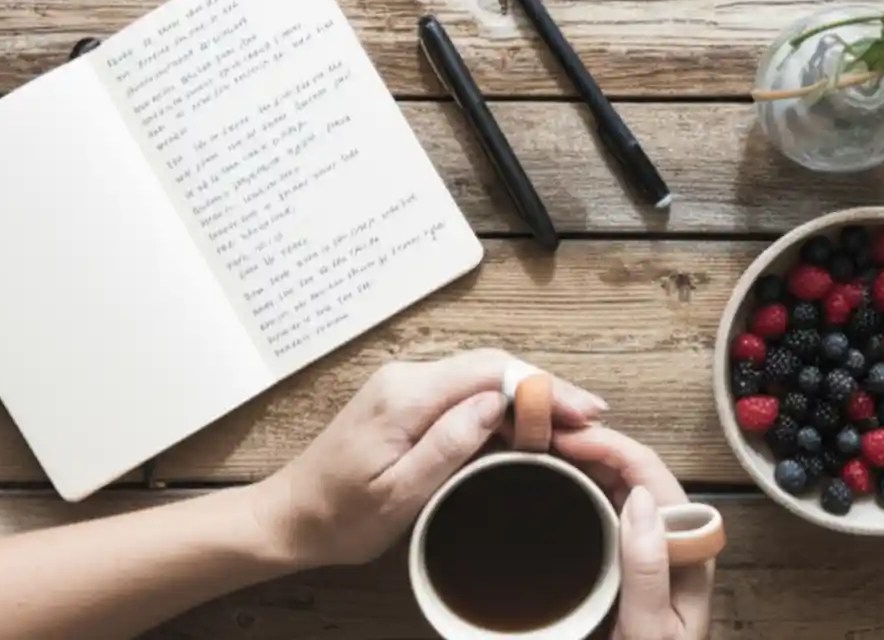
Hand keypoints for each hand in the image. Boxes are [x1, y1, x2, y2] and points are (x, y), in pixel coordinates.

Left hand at [251, 349, 606, 568]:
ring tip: (571, 424)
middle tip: (592, 418)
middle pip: (492, 367)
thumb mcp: (399, 492)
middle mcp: (407, 378)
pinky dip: (502, 406)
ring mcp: (406, 385)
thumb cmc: (340, 516)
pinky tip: (528, 427)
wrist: (291, 517)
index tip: (585, 411)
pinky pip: (464, 392)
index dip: (545, 386)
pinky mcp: (406, 400)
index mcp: (406, 396)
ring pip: (482, 378)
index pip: (491, 372)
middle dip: (546, 388)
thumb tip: (496, 403)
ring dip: (528, 397)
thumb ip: (449, 442)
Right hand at [554, 427, 713, 639]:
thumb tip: (638, 498)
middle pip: (631, 470)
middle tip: (539, 430)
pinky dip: (576, 483)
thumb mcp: (649, 631)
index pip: (650, 474)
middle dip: (589, 441)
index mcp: (685, 549)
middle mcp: (669, 539)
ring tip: (538, 444)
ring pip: (615, 484)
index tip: (563, 436)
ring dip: (580, 458)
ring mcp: (645, 547)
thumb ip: (647, 570)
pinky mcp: (622, 558)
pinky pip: (600, 507)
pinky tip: (548, 477)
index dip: (609, 444)